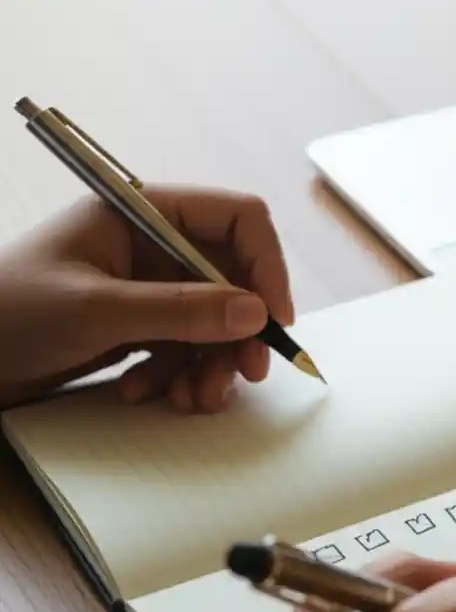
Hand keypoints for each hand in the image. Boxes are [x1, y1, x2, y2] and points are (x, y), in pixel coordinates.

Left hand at [0, 186, 292, 411]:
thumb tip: (256, 314)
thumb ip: (179, 310)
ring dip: (212, 363)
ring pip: (215, 320)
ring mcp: (146, 287)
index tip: (273, 319)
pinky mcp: (137, 326)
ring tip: (190, 398)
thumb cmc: (4, 314)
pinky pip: (186, 348)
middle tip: (246, 374)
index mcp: (143, 212)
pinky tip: (146, 392)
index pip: (237, 220)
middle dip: (241, 330)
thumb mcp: (96, 311)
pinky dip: (178, 375)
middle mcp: (152, 244)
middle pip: (235, 278)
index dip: (266, 265)